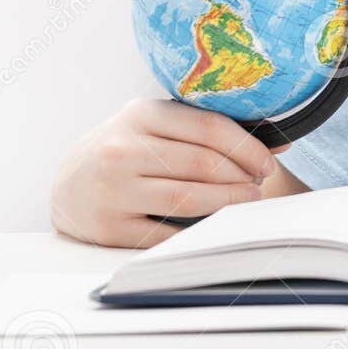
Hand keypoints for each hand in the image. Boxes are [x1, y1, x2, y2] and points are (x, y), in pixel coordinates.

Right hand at [50, 97, 285, 247]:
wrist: (68, 184)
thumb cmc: (126, 149)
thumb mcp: (158, 126)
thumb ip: (209, 130)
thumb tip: (279, 145)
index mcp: (140, 114)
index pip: (209, 128)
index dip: (247, 147)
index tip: (267, 163)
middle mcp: (123, 149)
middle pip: (203, 165)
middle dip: (242, 177)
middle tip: (259, 185)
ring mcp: (114, 189)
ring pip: (189, 199)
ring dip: (228, 203)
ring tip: (246, 201)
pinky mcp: (110, 227)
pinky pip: (167, 233)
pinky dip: (198, 232)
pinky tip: (216, 225)